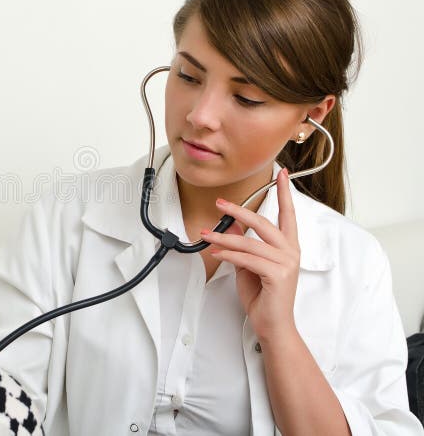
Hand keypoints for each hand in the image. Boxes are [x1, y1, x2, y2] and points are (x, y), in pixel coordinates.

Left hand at [199, 168, 300, 341]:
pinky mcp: (277, 275)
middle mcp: (290, 251)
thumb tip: (232, 224)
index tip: (283, 173)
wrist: (272, 324)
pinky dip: (228, 255)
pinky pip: (247, 259)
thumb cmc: (263, 296)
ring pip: (249, 242)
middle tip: (220, 203)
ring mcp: (286, 263)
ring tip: (206, 234)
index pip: (288, 214)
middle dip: (239, 210)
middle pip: (263, 222)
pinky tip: (216, 253)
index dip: (285, 193)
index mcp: (288, 246)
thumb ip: (243, 243)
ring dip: (223, 238)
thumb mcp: (249, 264)